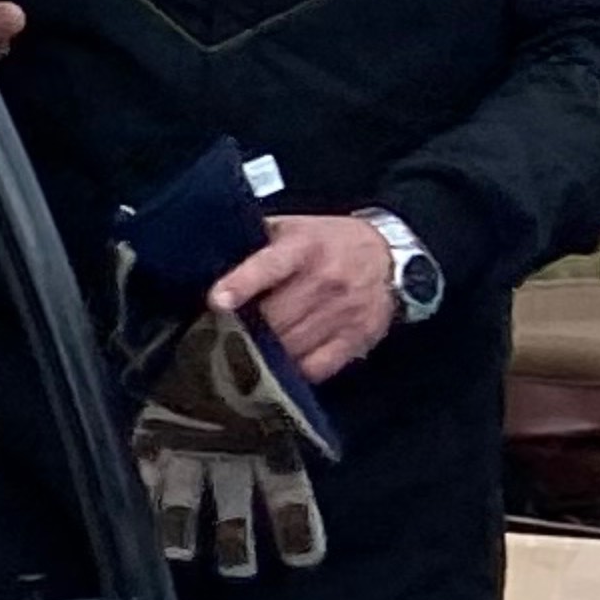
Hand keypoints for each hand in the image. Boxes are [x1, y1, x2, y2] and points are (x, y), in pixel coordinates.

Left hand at [211, 213, 403, 382]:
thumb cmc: (329, 243)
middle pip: (274, 319)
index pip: (271, 265)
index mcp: (306, 247)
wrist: (392, 257)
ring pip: (289, 347)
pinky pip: (314, 368)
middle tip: (216, 337)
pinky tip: (277, 364)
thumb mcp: (294, 228)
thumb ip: (255, 242)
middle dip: (241, 330)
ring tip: (240, 353)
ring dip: (261, 354)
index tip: (217, 301)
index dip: (242, 283)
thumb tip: (207, 261)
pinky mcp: (356, 339)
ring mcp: (344, 312)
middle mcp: (327, 280)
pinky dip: (291, 371)